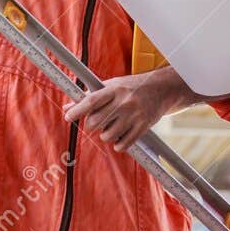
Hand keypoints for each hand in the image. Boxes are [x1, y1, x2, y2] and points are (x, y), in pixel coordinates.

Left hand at [63, 69, 192, 151]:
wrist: (162, 88)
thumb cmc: (131, 87)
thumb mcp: (111, 86)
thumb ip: (90, 97)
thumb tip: (67, 107)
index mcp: (114, 89)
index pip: (91, 101)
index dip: (77, 111)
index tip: (68, 117)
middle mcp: (123, 102)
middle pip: (96, 122)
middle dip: (92, 125)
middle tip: (97, 121)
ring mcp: (134, 115)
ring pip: (107, 136)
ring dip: (105, 135)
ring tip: (111, 127)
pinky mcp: (143, 127)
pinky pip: (123, 144)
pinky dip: (118, 145)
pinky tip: (120, 136)